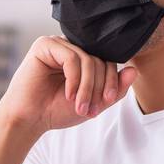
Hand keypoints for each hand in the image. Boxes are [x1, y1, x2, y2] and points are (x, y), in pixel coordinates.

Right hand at [0, 35, 137, 133]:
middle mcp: (70, 48)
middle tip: (90, 110)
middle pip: (99, 60)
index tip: (105, 103)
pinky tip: (68, 95)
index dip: (111, 82)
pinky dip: (74, 80)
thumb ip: (114, 89)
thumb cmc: (56, 110)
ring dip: (87, 87)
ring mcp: (58, 44)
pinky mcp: (44, 45)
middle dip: (98, 88)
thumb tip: (134, 70)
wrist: (29, 120)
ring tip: (80, 106)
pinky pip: (71, 58)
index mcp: (81, 58)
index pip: (107, 62)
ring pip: (88, 60)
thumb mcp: (93, 102)